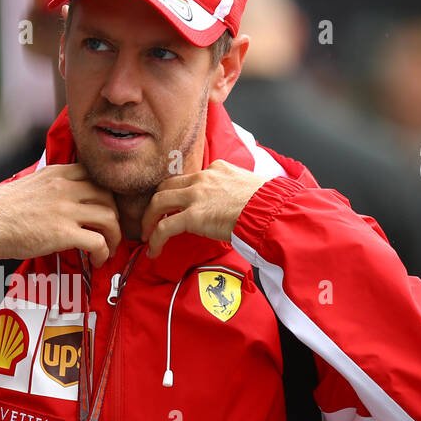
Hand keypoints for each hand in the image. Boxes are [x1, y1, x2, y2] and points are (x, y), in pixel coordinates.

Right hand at [0, 163, 121, 266]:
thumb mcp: (28, 184)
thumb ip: (49, 187)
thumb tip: (59, 201)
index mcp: (57, 174)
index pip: (95, 175)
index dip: (106, 194)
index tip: (105, 208)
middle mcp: (65, 187)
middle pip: (108, 196)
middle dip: (115, 216)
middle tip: (110, 231)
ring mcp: (66, 209)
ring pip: (109, 218)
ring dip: (114, 236)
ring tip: (108, 249)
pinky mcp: (64, 233)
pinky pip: (98, 242)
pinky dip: (104, 253)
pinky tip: (97, 260)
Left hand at [140, 159, 268, 258]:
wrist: (272, 211)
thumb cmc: (269, 203)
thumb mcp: (252, 186)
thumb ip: (238, 190)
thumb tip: (239, 204)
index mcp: (217, 169)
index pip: (190, 177)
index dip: (179, 191)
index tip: (176, 205)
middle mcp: (203, 178)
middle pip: (166, 185)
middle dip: (156, 202)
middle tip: (153, 218)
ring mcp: (195, 195)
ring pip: (158, 202)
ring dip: (149, 219)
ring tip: (147, 235)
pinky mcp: (193, 215)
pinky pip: (164, 227)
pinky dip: (155, 239)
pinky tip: (154, 251)